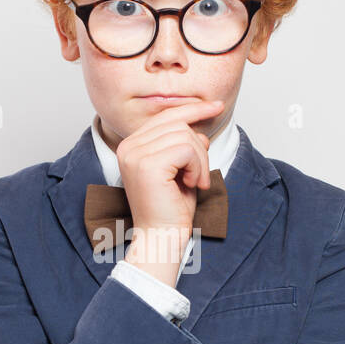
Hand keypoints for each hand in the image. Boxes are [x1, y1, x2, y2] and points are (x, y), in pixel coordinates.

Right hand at [116, 98, 223, 284]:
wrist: (162, 236)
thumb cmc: (171, 208)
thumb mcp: (181, 169)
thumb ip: (184, 145)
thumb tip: (199, 127)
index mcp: (132, 145)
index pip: (166, 116)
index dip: (193, 110)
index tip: (216, 106)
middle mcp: (128, 146)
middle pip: (178, 124)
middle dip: (199, 148)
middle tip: (199, 176)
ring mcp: (135, 154)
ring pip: (185, 136)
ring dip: (200, 161)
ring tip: (194, 182)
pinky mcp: (147, 165)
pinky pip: (186, 149)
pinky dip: (197, 167)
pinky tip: (191, 184)